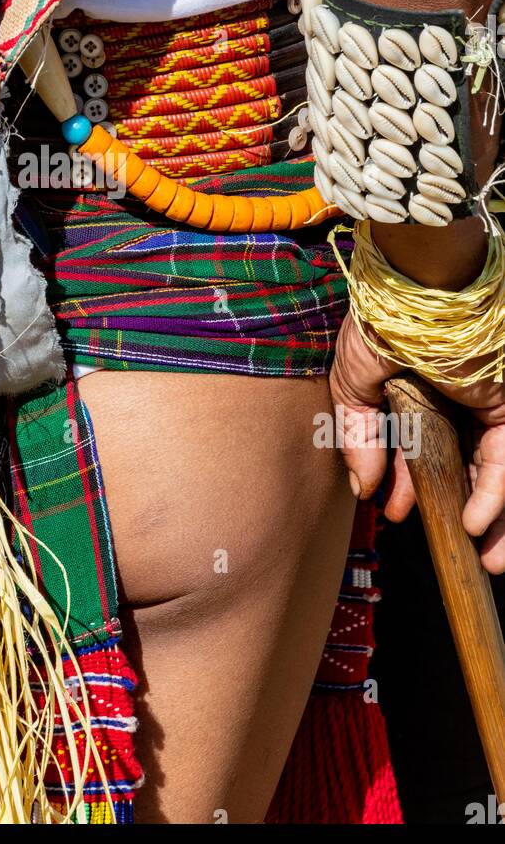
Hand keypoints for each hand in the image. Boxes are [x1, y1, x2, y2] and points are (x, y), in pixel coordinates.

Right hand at [329, 312, 504, 573]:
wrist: (421, 284)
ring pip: (495, 470)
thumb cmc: (384, 320)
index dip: (410, 484)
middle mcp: (460, 400)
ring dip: (492, 517)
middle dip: (460, 510)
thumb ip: (358, 434)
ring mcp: (488, 403)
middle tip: (453, 549)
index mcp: (423, 389)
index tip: (395, 510)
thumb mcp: (353, 381)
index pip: (424, 448)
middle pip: (466, 465)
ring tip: (484, 559)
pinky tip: (476, 522)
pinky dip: (495, 494)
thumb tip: (360, 485)